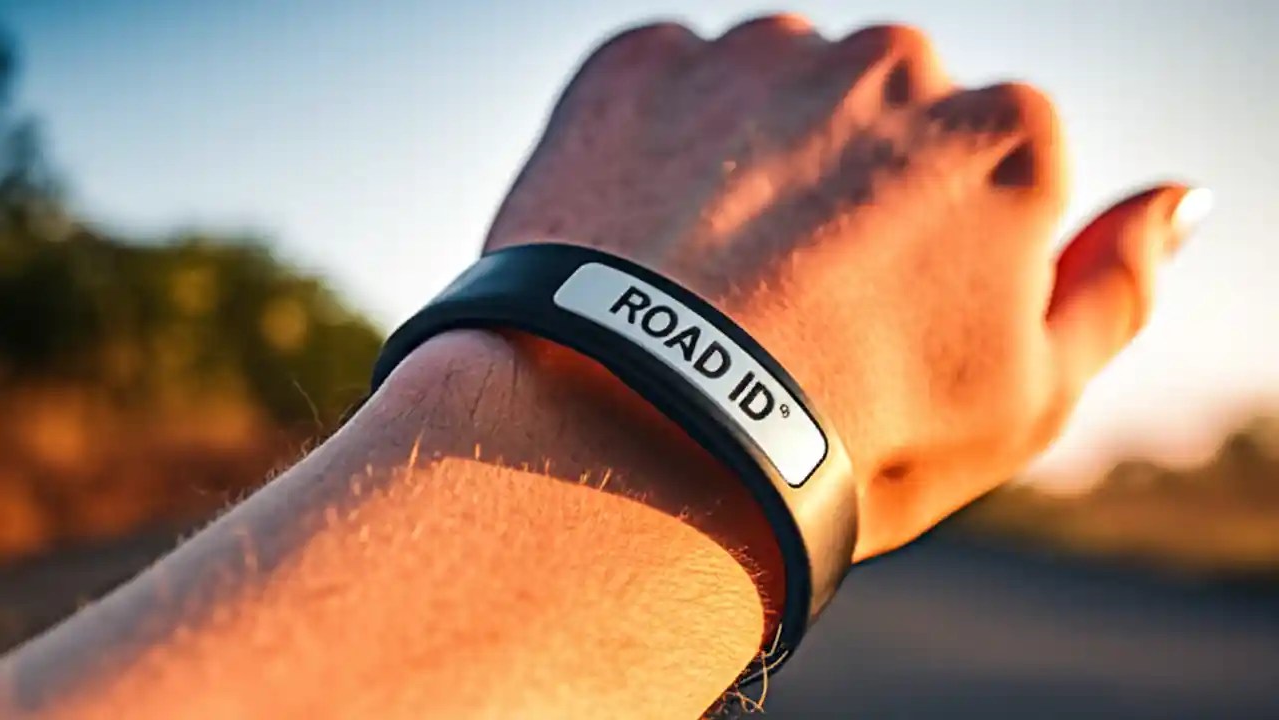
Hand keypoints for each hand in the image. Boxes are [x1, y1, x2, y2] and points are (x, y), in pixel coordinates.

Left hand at [485, 16, 1206, 558]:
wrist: (648, 442)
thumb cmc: (852, 439)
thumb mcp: (1026, 400)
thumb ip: (1112, 285)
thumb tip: (1177, 203)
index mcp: (1004, 136)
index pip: (985, 159)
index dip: (931, 242)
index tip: (883, 308)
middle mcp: (891, 63)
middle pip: (879, 115)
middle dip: (846, 185)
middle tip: (789, 298)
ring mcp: (757, 55)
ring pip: (771, 93)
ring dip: (752, 159)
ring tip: (712, 276)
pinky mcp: (639, 66)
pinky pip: (666, 85)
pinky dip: (658, 145)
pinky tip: (645, 234)